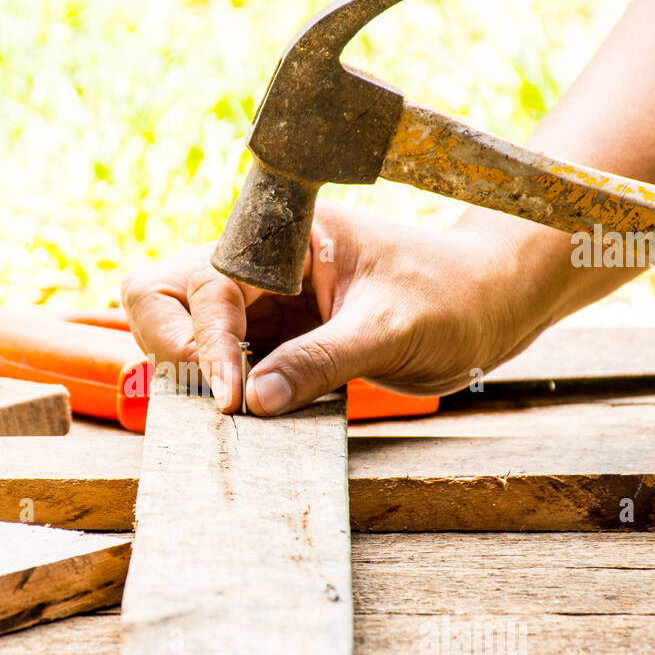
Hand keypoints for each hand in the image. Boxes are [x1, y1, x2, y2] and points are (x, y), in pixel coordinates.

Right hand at [122, 201, 554, 414]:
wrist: (491, 306)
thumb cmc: (454, 297)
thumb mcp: (390, 330)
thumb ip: (321, 362)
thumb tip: (253, 403)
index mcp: (285, 235)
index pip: (208, 283)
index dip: (207, 341)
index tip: (233, 398)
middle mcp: (261, 265)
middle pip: (164, 294)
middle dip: (172, 346)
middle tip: (214, 397)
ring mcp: (263, 303)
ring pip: (184, 333)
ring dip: (195, 376)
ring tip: (231, 416)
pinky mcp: (275, 339)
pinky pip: (225, 364)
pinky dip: (225, 392)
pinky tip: (249, 419)